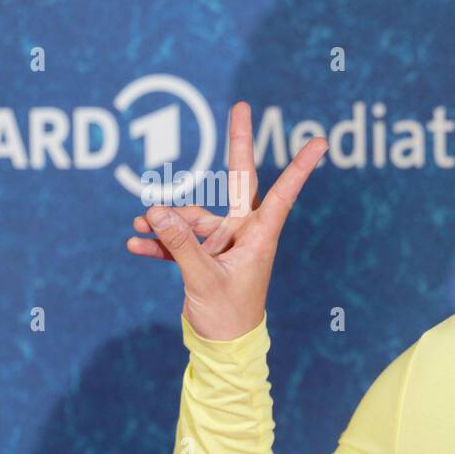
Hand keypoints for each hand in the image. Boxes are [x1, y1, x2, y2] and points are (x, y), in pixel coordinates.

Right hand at [126, 102, 327, 340]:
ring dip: (167, 222)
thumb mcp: (202, 279)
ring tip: (139, 228)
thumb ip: (180, 244)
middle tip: (241, 105)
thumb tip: (156, 209)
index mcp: (260, 236)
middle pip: (239, 180)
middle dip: (237, 144)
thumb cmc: (227, 316)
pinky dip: (159, 242)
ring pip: (193, 217)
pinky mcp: (204, 257)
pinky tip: (135, 244)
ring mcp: (224, 242)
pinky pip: (180, 240)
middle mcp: (244, 233)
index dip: (299, 167)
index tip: (319, 141)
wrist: (222, 348)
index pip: (282, 193)